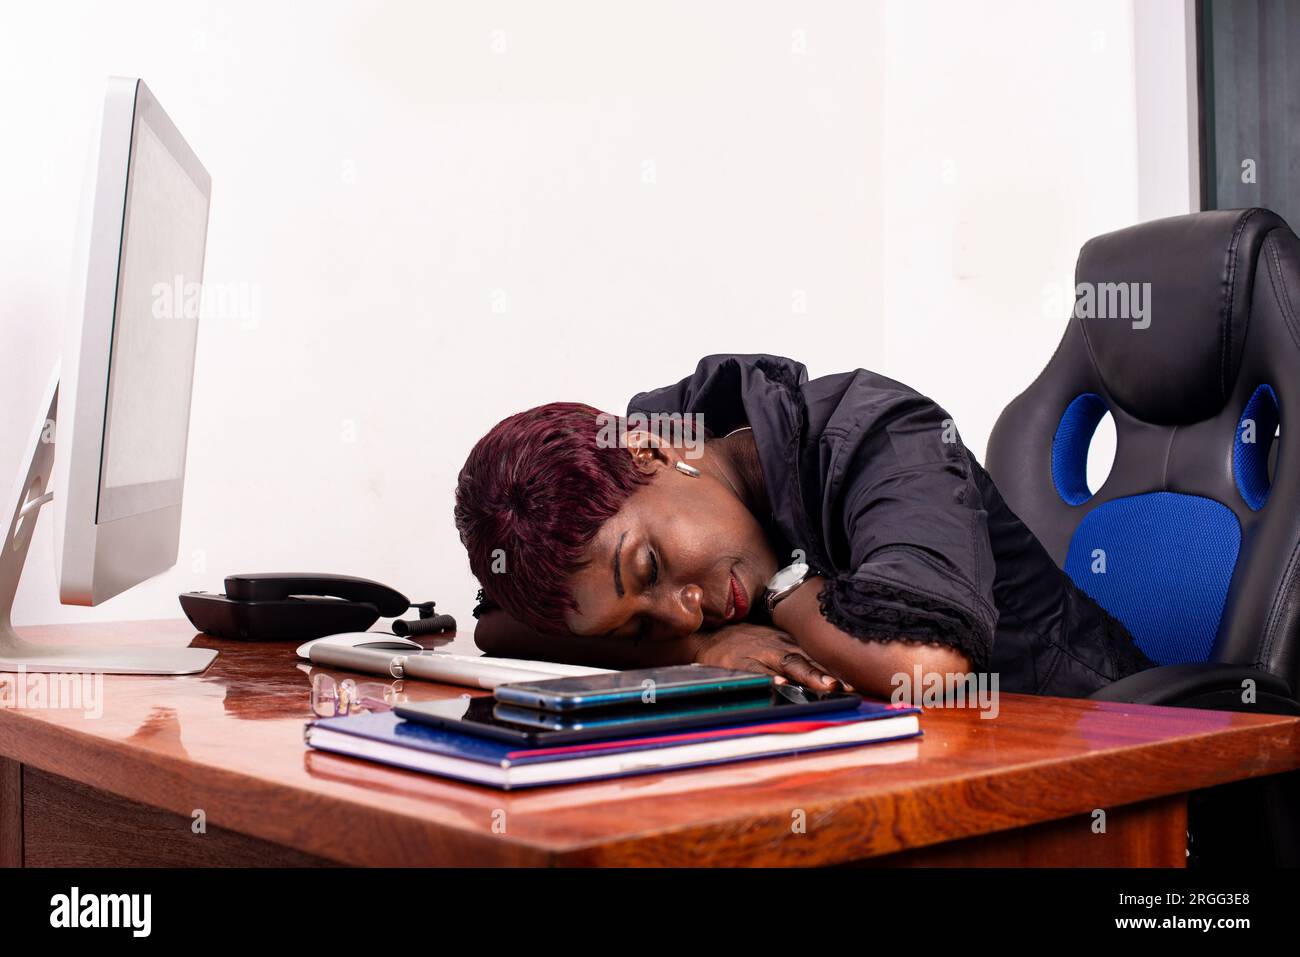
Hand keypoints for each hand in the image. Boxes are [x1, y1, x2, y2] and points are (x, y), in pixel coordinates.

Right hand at [691, 622, 849, 691]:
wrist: (709, 636)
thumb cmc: (744, 641)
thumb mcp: (773, 641)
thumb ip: (797, 653)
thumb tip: (828, 671)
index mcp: (788, 643)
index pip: (816, 654)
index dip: (837, 666)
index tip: (857, 680)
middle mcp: (778, 647)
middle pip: (808, 659)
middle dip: (829, 673)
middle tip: (847, 686)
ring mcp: (760, 655)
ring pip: (789, 664)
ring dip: (809, 676)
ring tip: (827, 687)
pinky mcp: (740, 664)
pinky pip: (756, 672)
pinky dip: (769, 678)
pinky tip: (780, 685)